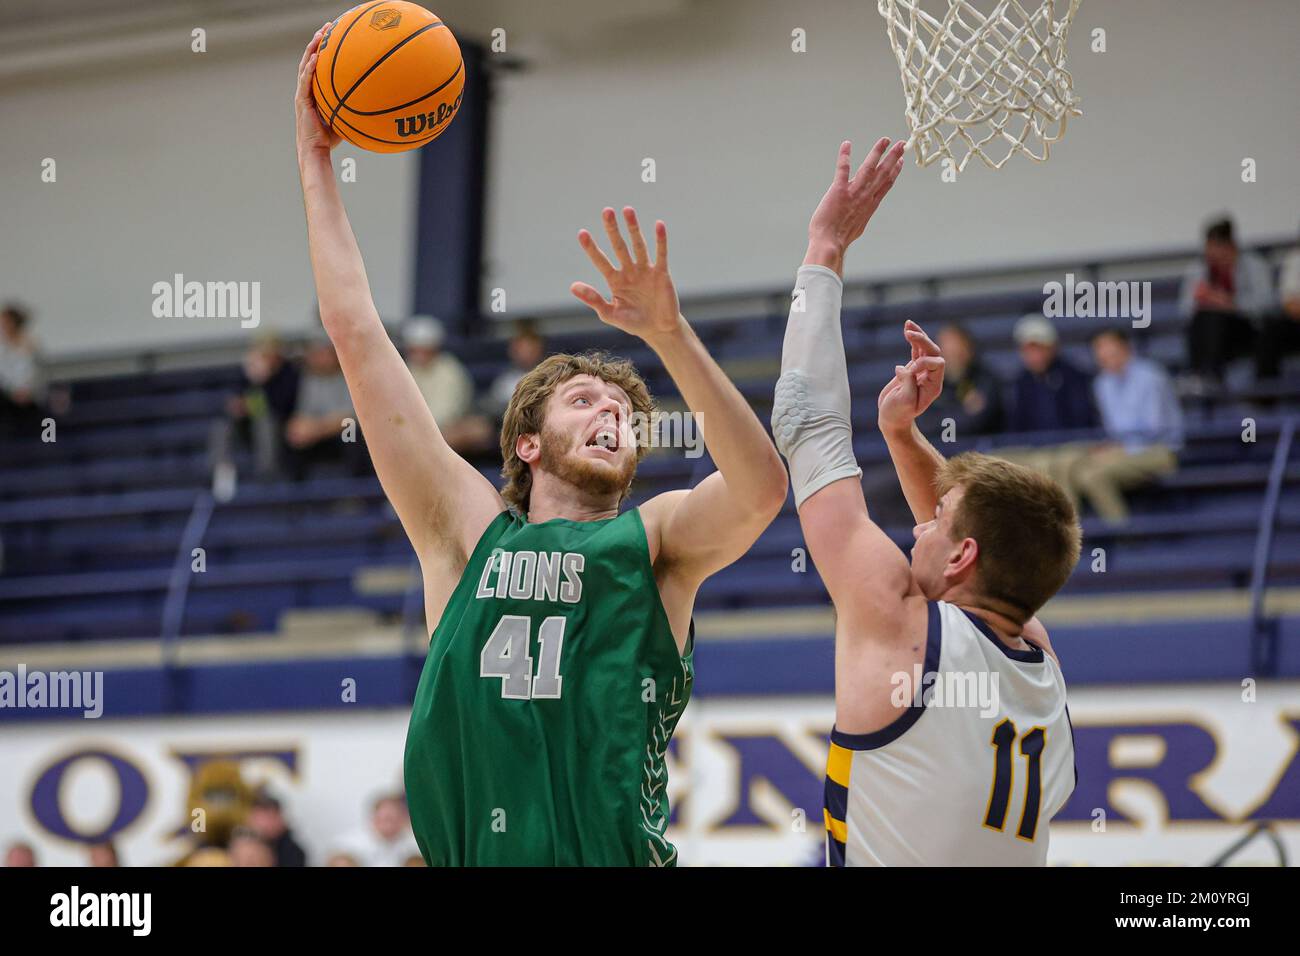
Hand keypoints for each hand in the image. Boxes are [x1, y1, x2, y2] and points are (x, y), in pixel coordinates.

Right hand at [295, 23, 341, 157]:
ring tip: (320, 35)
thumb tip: (376, 101)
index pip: (318, 65)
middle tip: (328, 26)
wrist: (316, 150)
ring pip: (305, 65)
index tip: (334, 35)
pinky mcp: (302, 100)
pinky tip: (315, 57)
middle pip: (310, 58)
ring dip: (312, 48)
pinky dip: (310, 68)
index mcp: (314, 90)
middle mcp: (306, 89)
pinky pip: (305, 80)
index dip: (324, 49)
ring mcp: (302, 93)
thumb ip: (354, 107)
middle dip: (318, 41)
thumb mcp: (345, 117)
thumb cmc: (330, 137)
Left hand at [571, 207, 681, 342]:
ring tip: (627, 210)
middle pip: (619, 246)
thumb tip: (572, 286)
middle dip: (613, 229)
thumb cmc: (633, 323)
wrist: (658, 330)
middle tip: (606, 211)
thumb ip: (593, 299)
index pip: (600, 261)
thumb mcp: (610, 314)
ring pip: (638, 245)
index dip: (591, 248)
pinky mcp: (661, 273)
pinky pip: (660, 254)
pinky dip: (660, 240)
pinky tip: (658, 225)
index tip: (582, 233)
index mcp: (615, 280)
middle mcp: (629, 271)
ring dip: (633, 228)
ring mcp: (645, 271)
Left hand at [805, 138, 906, 273]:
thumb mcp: (858, 227)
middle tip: (902, 144)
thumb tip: (862, 214)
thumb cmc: (839, 239)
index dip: (895, 171)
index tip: (901, 161)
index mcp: (870, 205)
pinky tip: (847, 144)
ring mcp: (853, 192)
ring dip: (878, 152)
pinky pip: (843, 169)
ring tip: (885, 140)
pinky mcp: (838, 190)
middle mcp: (865, 196)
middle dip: (893, 157)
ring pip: (869, 168)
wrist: (830, 243)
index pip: (886, 184)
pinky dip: (845, 156)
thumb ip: (861, 215)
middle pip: (883, 173)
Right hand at [878, 320, 944, 436]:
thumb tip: (903, 368)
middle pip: (933, 352)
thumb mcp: (904, 402)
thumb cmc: (898, 413)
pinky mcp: (912, 368)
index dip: (923, 362)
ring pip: (925, 348)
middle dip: (923, 341)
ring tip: (908, 324)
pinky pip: (916, 350)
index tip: (908, 370)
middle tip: (909, 334)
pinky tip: (906, 328)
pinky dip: (912, 339)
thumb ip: (908, 384)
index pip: (936, 364)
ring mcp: (922, 371)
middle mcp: (931, 376)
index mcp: (934, 386)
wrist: (891, 418)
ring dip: (918, 335)